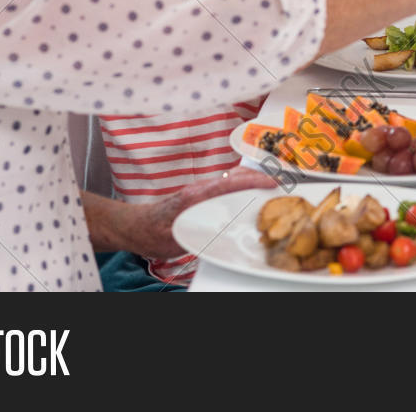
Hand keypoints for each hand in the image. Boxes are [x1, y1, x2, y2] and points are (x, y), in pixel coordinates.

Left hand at [129, 166, 277, 264]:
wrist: (134, 226)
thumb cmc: (152, 232)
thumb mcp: (175, 239)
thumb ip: (197, 232)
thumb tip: (222, 232)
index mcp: (194, 196)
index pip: (229, 183)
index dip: (252, 182)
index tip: (271, 183)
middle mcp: (200, 188)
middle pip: (235, 176)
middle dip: (259, 177)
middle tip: (281, 186)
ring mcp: (201, 189)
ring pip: (232, 179)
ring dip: (253, 181)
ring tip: (272, 190)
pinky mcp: (201, 194)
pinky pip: (226, 185)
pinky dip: (243, 186)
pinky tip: (251, 196)